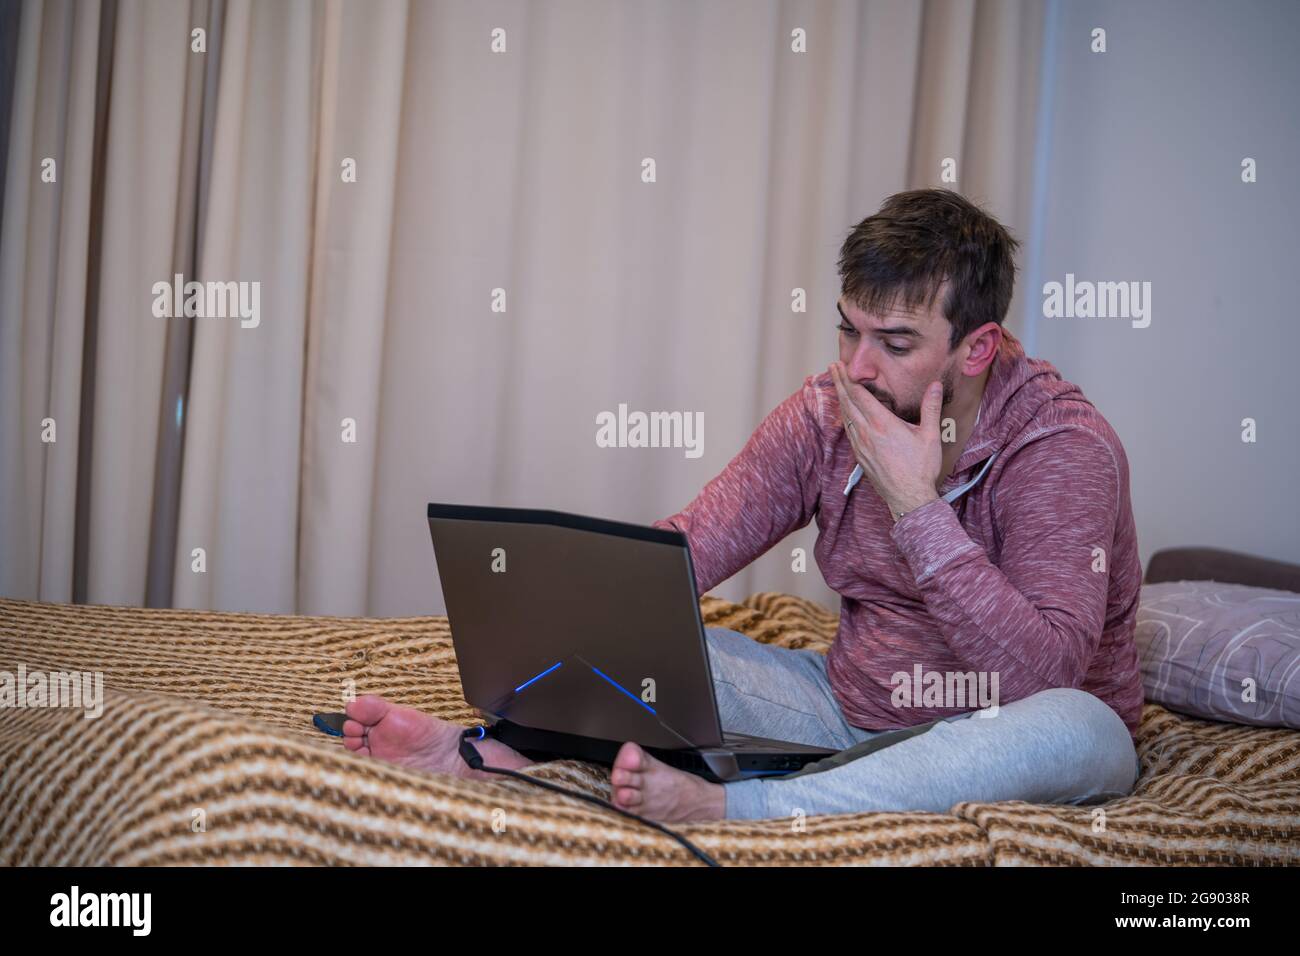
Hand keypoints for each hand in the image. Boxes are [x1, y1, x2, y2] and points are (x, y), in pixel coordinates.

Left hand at [830, 362, 942, 518]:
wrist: (909, 498)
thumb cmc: (921, 468)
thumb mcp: (930, 435)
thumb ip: (931, 408)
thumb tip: (936, 386)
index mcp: (882, 424)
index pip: (860, 395)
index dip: (848, 379)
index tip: (841, 366)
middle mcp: (867, 433)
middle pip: (847, 403)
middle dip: (839, 383)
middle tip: (833, 367)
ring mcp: (860, 446)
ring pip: (846, 417)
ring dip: (840, 399)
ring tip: (837, 386)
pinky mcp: (860, 456)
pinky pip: (848, 432)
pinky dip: (845, 417)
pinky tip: (846, 414)